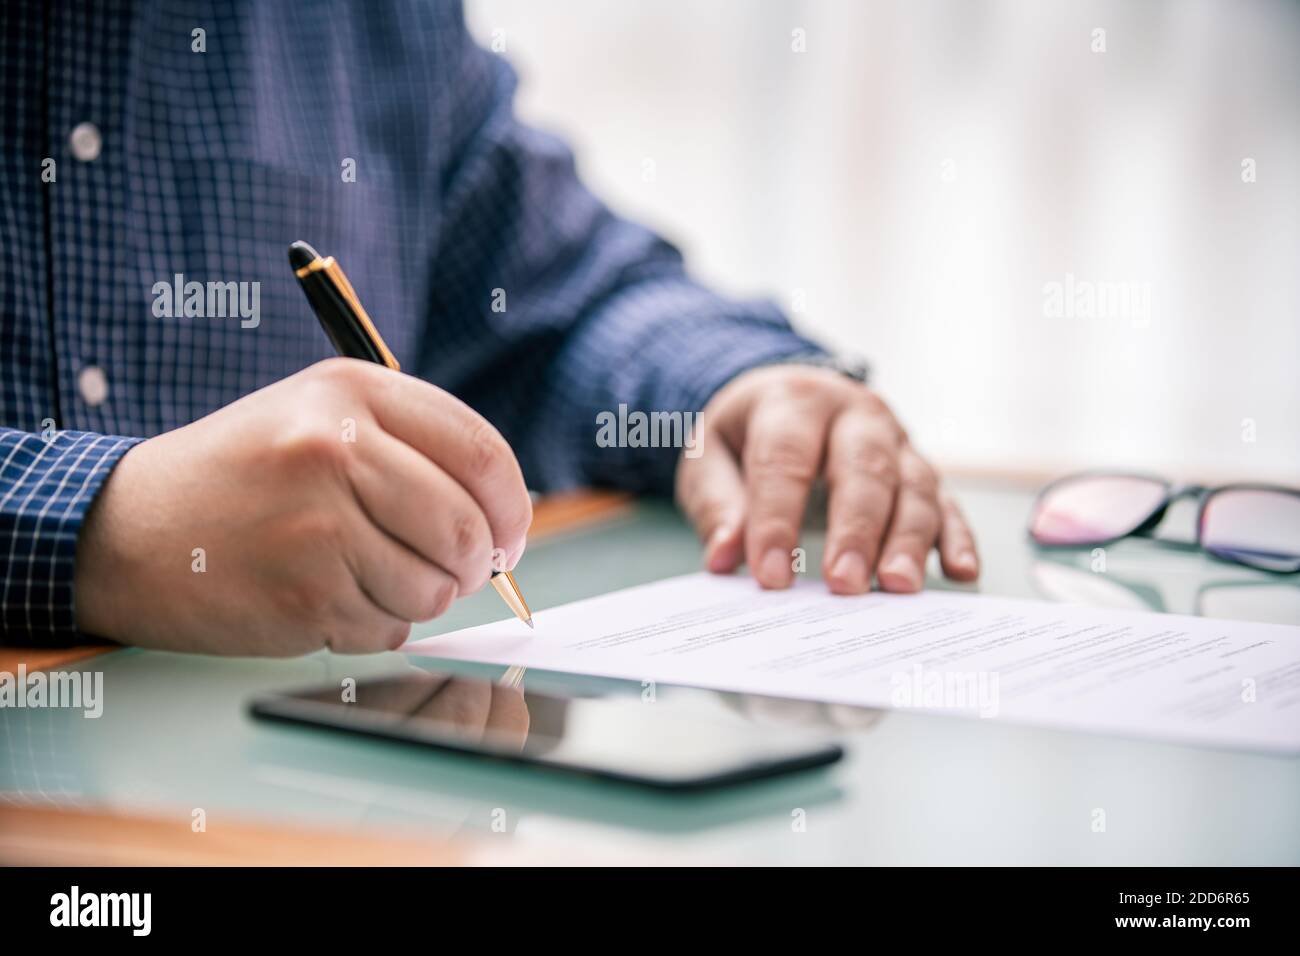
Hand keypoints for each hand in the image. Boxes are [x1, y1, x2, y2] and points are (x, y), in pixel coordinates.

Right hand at [75, 358, 532, 654]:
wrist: (128, 528)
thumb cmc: (242, 476)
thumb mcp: (320, 416)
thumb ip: (412, 446)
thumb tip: (504, 515)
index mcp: (352, 391)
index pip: (482, 452)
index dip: (512, 505)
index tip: (508, 534)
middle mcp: (337, 448)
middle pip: (466, 527)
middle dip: (475, 564)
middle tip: (458, 571)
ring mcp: (319, 523)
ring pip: (434, 587)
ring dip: (422, 598)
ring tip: (371, 577)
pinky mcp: (303, 592)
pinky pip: (388, 628)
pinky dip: (375, 626)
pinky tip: (328, 597)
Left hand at [675, 364, 977, 593]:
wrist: (790, 393)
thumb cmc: (748, 432)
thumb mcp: (711, 454)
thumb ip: (718, 503)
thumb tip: (726, 556)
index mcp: (795, 403)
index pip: (786, 460)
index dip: (777, 520)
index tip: (771, 576)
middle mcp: (856, 415)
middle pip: (864, 469)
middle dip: (857, 530)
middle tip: (845, 584)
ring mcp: (897, 442)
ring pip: (914, 487)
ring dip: (910, 540)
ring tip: (897, 587)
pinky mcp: (921, 470)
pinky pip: (947, 503)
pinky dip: (958, 538)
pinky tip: (960, 572)